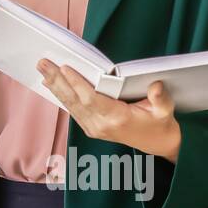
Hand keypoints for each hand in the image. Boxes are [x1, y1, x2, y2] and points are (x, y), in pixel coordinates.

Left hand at [36, 59, 180, 162]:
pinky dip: (61, 95)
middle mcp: (101, 125)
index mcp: (117, 118)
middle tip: (43, 64)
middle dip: (57, 80)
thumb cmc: (159, 124)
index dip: (77, 83)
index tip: (65, 68)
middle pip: (74, 100)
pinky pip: (72, 110)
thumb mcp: (165, 111)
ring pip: (70, 105)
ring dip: (55, 86)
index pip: (91, 99)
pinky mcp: (91, 128)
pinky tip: (50, 84)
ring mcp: (94, 128)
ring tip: (42, 69)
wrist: (158, 144)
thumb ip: (160, 98)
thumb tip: (156, 85)